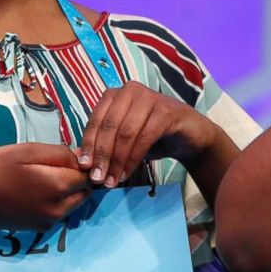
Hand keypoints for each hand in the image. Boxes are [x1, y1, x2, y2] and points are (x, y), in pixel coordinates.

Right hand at [0, 142, 91, 230]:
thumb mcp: (28, 150)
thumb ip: (60, 154)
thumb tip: (83, 158)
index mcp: (58, 186)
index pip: (86, 174)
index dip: (79, 164)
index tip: (64, 158)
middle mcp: (59, 209)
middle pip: (83, 192)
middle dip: (76, 180)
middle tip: (53, 168)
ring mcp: (49, 221)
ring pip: (73, 204)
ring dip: (67, 193)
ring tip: (42, 180)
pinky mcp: (39, 228)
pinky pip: (59, 214)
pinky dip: (56, 204)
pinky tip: (35, 194)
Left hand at [76, 83, 220, 187]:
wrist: (190, 137)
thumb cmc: (152, 137)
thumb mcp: (123, 141)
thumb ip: (104, 145)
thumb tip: (80, 160)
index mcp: (114, 94)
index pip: (95, 120)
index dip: (88, 144)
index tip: (84, 167)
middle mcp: (130, 90)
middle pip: (109, 126)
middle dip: (102, 155)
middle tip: (98, 178)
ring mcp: (149, 98)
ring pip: (125, 132)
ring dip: (117, 160)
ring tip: (112, 180)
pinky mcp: (166, 111)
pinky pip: (144, 137)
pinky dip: (133, 158)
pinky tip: (127, 173)